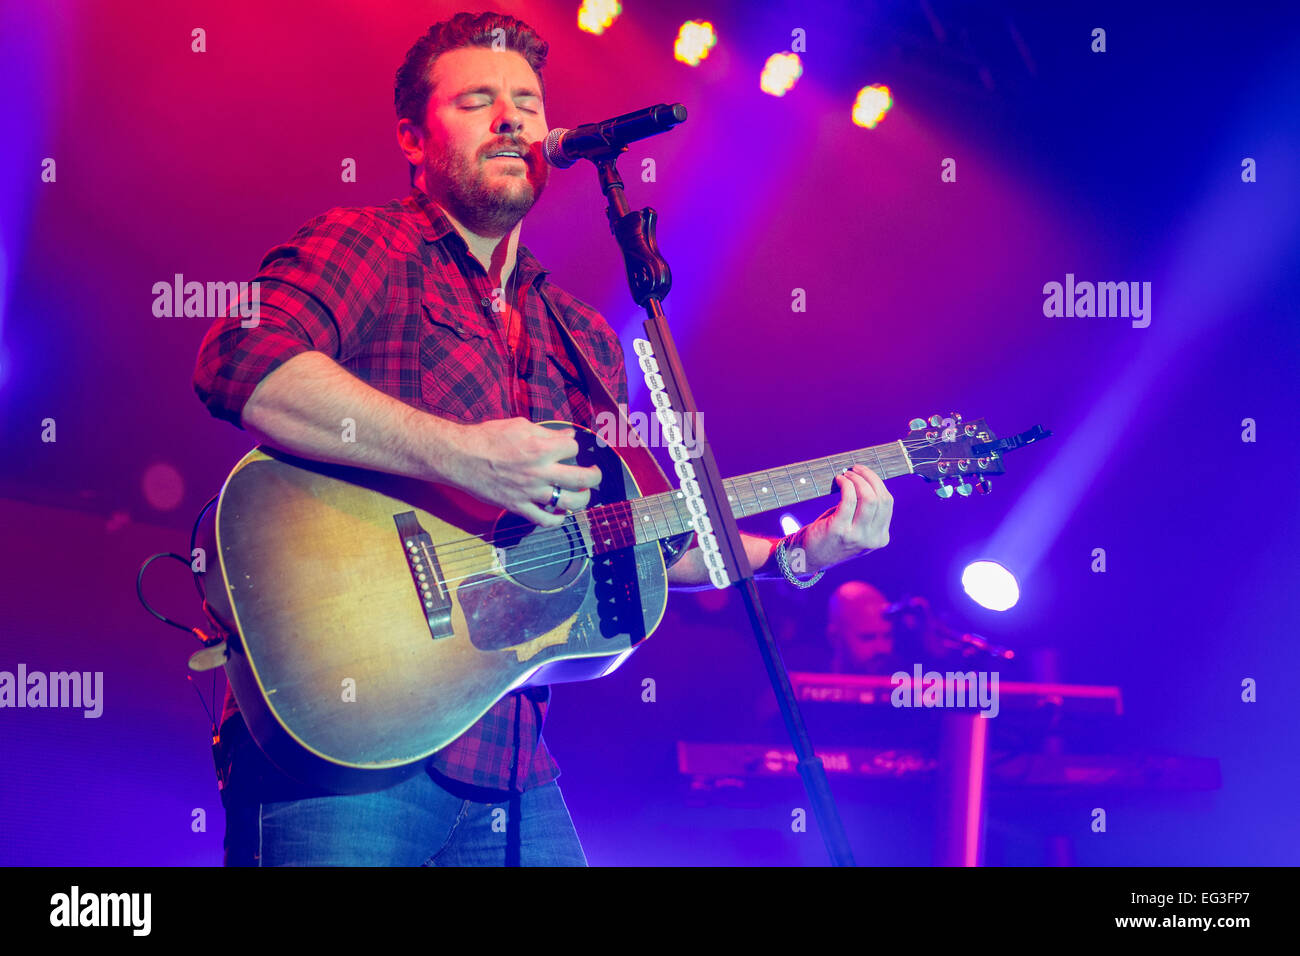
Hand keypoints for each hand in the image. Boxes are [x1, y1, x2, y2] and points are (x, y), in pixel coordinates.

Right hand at [443, 418, 601, 526]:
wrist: (460, 457)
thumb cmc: (487, 438)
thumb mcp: (520, 425)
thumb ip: (547, 432)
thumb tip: (569, 434)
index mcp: (540, 448)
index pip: (573, 447)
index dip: (572, 445)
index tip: (566, 447)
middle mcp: (540, 472)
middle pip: (583, 478)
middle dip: (595, 476)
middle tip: (594, 474)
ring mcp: (530, 492)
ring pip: (570, 502)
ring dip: (583, 500)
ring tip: (583, 494)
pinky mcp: (518, 507)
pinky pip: (545, 520)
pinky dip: (557, 520)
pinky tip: (561, 514)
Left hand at [795, 464, 893, 570]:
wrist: (808, 557)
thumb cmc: (831, 538)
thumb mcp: (857, 530)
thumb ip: (866, 513)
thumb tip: (868, 479)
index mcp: (880, 538)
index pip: (887, 503)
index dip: (877, 483)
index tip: (865, 473)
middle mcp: (872, 539)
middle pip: (881, 499)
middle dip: (869, 478)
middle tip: (855, 469)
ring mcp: (857, 536)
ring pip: (868, 498)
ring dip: (857, 480)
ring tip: (846, 474)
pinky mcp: (839, 530)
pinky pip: (849, 499)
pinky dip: (846, 485)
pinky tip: (839, 480)